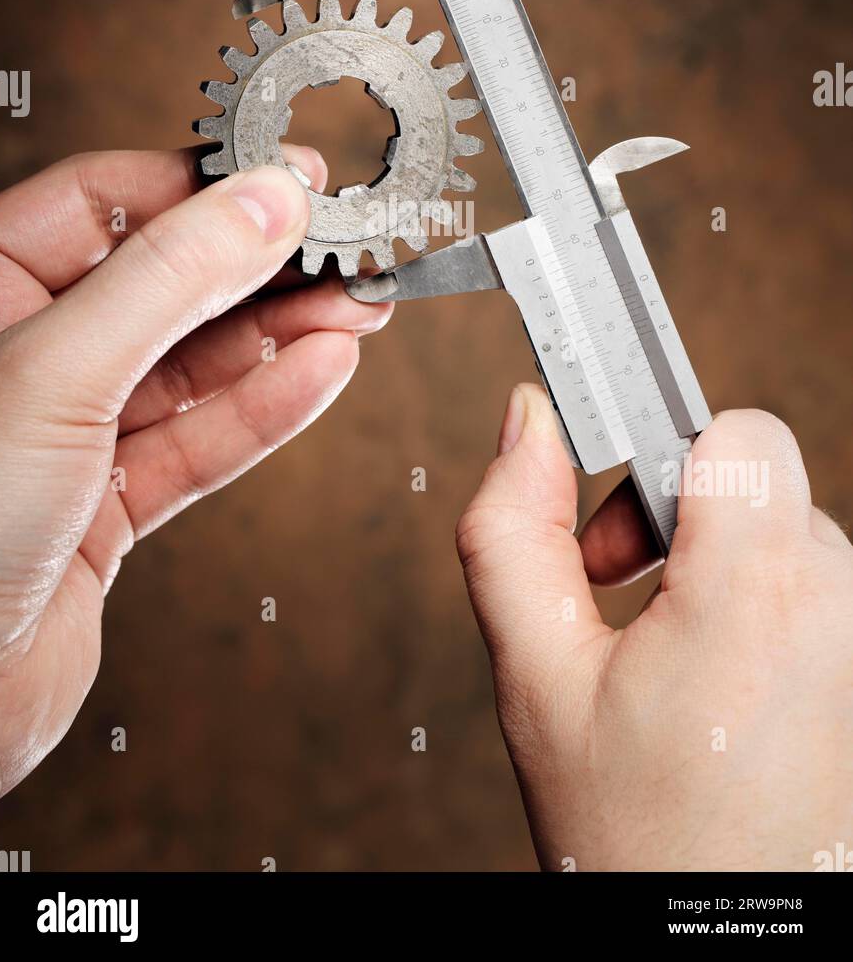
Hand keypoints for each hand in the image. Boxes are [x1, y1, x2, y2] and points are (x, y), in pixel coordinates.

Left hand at [0, 147, 391, 803]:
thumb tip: (264, 201)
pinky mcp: (105, 505)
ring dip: (282, 333)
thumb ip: (169, 280)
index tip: (291, 177)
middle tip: (348, 245)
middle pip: (166, 279)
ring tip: (360, 302)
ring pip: (194, 361)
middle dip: (263, 264)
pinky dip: (266, 407)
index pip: (111, 200)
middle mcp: (27, 352)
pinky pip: (200, 439)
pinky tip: (323, 369)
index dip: (206, 185)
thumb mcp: (55, 373)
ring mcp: (69, 430)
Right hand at [457, 387, 852, 870]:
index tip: (610, 481)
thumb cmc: (629, 835)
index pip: (742, 431)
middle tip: (614, 587)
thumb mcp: (536, 676)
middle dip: (671, 516)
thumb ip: (515, 531)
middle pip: (752, 481)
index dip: (662, 449)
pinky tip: (715, 673)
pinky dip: (761, 603)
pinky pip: (815, 587)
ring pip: (782, 533)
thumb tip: (529, 424)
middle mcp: (839, 608)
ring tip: (665, 646)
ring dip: (714, 563)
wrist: (713, 937)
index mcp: (758, 595)